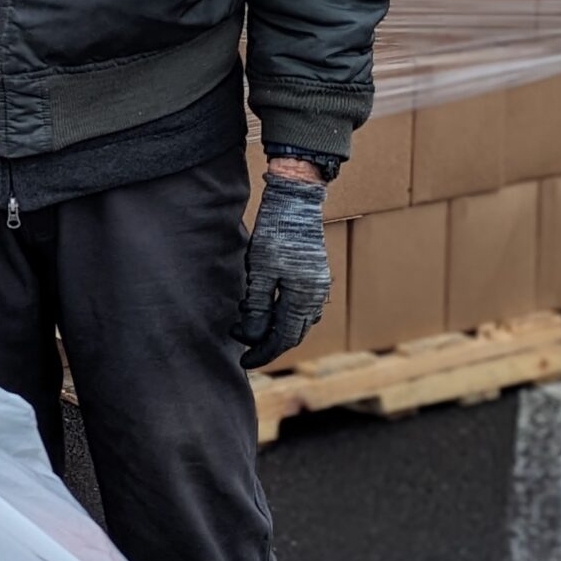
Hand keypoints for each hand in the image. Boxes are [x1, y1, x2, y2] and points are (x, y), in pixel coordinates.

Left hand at [237, 170, 331, 369]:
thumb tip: (252, 337)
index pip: (284, 338)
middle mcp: (317, 295)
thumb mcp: (259, 272)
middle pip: (293, 332)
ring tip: (247, 321)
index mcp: (305, 298)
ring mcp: (319, 285)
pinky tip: (264, 305)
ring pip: (298, 320)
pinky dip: (282, 312)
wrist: (295, 200)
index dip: (263, 351)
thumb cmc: (276, 233)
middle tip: (241, 342)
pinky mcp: (315, 274)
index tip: (243, 360)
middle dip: (267, 342)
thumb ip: (257, 307)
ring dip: (274, 327)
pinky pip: (301, 305)